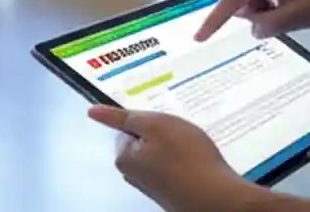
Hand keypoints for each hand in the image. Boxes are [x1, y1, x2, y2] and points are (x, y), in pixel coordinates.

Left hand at [88, 106, 278, 211]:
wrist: (216, 197)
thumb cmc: (187, 158)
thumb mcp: (154, 125)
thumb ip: (123, 118)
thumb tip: (93, 112)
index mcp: (124, 158)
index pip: (127, 127)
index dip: (148, 121)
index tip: (165, 123)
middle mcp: (134, 174)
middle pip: (143, 141)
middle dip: (162, 133)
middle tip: (181, 133)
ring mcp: (153, 185)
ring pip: (160, 153)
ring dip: (176, 146)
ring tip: (192, 146)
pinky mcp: (171, 191)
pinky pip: (173, 167)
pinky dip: (185, 160)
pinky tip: (197, 160)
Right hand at [194, 0, 309, 41]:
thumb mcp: (303, 16)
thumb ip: (274, 24)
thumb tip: (252, 28)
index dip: (215, 20)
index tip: (198, 38)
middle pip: (236, 3)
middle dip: (256, 15)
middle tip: (283, 9)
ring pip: (238, 4)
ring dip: (257, 11)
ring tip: (280, 4)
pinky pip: (242, 0)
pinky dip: (257, 6)